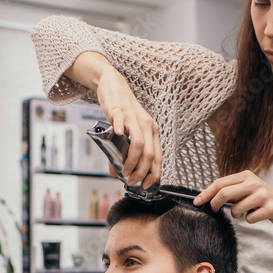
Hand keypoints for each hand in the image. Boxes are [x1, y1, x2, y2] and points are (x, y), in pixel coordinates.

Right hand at [96, 67, 161, 187]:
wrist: (115, 87)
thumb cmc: (122, 113)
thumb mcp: (125, 135)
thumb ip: (122, 154)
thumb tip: (116, 173)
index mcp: (152, 132)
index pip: (158, 157)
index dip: (154, 174)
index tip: (146, 185)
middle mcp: (147, 125)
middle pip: (149, 154)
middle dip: (141, 172)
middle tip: (131, 180)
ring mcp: (134, 118)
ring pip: (138, 143)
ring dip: (132, 160)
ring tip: (124, 170)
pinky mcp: (120, 110)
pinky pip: (122, 121)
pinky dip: (120, 130)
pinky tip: (117, 136)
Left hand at [194, 171, 272, 248]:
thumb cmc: (261, 198)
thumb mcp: (246, 189)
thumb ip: (229, 190)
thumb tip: (205, 195)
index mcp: (246, 176)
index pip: (220, 183)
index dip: (206, 193)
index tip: (197, 202)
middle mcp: (254, 183)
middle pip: (224, 193)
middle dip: (214, 204)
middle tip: (213, 210)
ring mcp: (263, 195)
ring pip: (236, 210)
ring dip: (236, 215)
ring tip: (245, 212)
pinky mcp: (270, 208)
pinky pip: (249, 219)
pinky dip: (249, 220)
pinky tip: (257, 215)